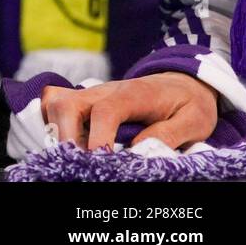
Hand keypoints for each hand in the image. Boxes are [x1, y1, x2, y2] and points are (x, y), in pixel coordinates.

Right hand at [41, 73, 219, 150]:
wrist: (180, 82)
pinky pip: (54, 104)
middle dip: (65, 135)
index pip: (106, 111)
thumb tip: (138, 150)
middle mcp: (104, 91)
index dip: (98, 137)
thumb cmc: (187, 103)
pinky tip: (67, 143)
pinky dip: (51, 122)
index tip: (100, 160)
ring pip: (54, 101)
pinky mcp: (83, 101)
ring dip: (54, 128)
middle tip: (79, 161)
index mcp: (133, 94)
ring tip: (72, 153)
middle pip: (66, 103)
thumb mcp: (194, 121)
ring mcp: (90, 94)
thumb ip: (168, 134)